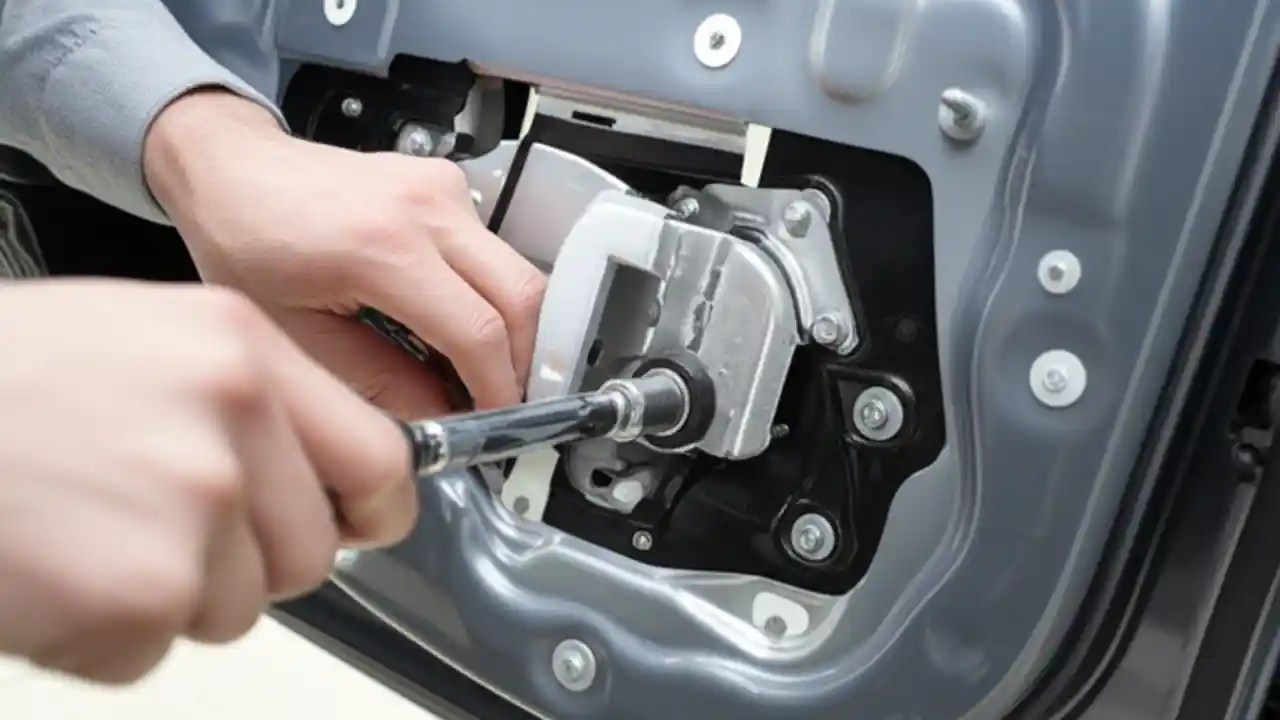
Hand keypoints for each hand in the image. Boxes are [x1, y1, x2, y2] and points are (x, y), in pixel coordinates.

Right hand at [0, 279, 413, 682]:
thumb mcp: (141, 341)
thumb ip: (247, 401)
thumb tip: (330, 471)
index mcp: (236, 347)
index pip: (380, 453)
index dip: (373, 505)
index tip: (364, 521)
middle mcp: (227, 417)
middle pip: (315, 549)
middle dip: (252, 560)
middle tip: (157, 524)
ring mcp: (188, 505)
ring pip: (241, 605)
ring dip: (170, 592)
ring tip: (82, 528)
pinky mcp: (136, 593)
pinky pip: (157, 645)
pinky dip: (102, 632)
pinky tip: (46, 567)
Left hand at [143, 90, 546, 418]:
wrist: (231, 168)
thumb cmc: (245, 241)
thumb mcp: (300, 336)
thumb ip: (380, 383)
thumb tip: (442, 418)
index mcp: (380, 247)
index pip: (479, 332)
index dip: (497, 389)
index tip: (492, 420)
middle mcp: (424, 208)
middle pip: (525, 295)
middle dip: (525, 360)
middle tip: (502, 399)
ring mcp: (442, 189)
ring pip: (519, 271)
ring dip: (510, 327)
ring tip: (475, 366)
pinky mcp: (447, 184)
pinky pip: (495, 249)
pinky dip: (489, 293)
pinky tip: (453, 319)